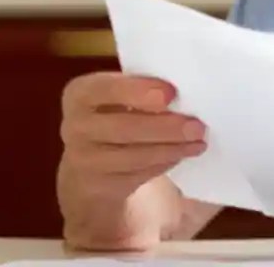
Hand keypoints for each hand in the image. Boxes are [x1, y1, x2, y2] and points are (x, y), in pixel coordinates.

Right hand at [57, 72, 207, 248]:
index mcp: (81, 94)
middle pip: (123, 127)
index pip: (103, 88)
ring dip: (171, 148)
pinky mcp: (100, 187)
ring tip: (198, 140)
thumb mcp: (121, 99)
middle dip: (165, 127)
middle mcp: (75, 126)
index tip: (170, 93)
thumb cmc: (118, 121)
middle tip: (197, 125)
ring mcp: (84, 161)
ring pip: (133, 156)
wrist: (91, 175)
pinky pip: (136, 175)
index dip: (136, 90)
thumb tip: (189, 86)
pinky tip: (182, 154)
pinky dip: (164, 163)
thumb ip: (143, 91)